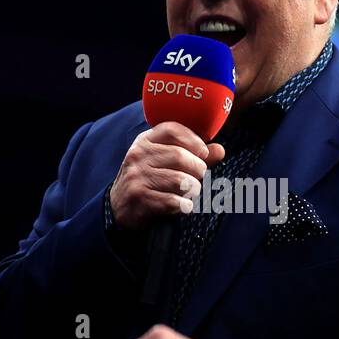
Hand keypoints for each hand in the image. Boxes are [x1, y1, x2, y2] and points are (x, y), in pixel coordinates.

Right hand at [109, 122, 224, 231]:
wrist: (118, 208)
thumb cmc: (148, 181)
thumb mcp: (164, 163)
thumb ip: (193, 156)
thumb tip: (220, 150)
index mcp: (145, 141)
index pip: (172, 129)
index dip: (193, 140)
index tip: (203, 153)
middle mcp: (138, 156)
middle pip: (180, 156)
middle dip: (197, 169)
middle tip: (198, 178)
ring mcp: (137, 177)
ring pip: (180, 180)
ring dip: (193, 189)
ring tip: (190, 193)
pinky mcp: (140, 198)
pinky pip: (173, 201)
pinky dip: (184, 206)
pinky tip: (182, 206)